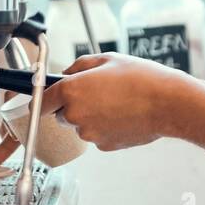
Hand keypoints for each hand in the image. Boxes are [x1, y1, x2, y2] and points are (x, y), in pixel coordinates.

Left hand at [0, 53, 190, 167]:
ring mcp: (89, 133)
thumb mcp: (107, 59)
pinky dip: (106, 127)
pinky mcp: (104, 146)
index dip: (41, 98)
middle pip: (62, 113)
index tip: (34, 100)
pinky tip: (125, 115)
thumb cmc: (142, 78)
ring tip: (118, 102)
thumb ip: (79, 67)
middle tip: (98, 93)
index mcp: (71, 90)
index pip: (41, 99)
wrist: (169, 103)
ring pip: (80, 125)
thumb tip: (66, 75)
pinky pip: (97, 135)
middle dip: (73, 105)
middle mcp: (75, 114)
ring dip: (92, 115)